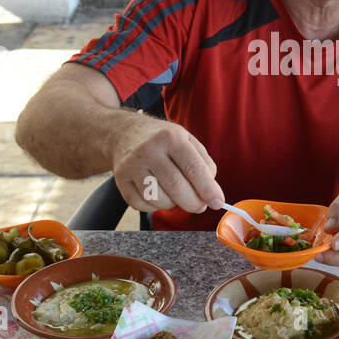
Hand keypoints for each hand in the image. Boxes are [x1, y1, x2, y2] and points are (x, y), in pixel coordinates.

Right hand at [108, 115, 222, 214]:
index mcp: (170, 137)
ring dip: (173, 204)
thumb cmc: (163, 140)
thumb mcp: (187, 140)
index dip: (208, 190)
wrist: (124, 132)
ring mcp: (132, 165)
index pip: (194, 168)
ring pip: (159, 200)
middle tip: (200, 206)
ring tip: (175, 194)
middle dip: (193, 203)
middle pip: (177, 188)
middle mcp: (149, 149)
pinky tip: (158, 194)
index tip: (218, 203)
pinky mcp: (120, 180)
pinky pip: (142, 205)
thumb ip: (204, 164)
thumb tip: (212, 194)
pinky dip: (154, 206)